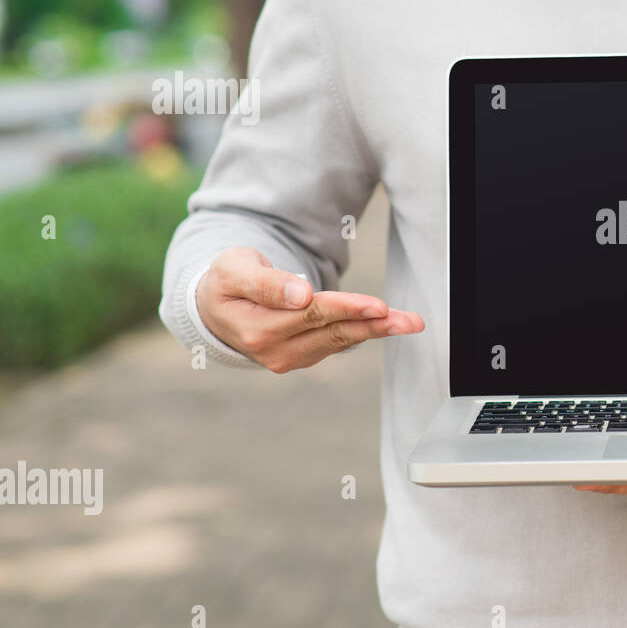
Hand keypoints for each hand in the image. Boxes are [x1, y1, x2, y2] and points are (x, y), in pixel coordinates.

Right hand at [195, 246, 423, 372]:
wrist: (215, 308)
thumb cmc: (227, 280)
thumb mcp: (234, 269)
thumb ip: (265, 282)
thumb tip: (301, 294)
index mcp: (256, 328)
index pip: (311, 315)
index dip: (346, 309)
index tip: (378, 306)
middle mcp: (274, 350)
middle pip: (333, 332)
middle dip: (375, 324)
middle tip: (410, 321)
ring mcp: (288, 358)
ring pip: (340, 340)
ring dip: (377, 330)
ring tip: (410, 323)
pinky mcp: (302, 357)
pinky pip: (337, 342)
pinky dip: (363, 331)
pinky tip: (388, 324)